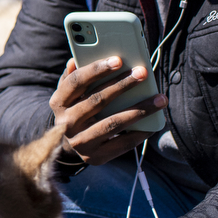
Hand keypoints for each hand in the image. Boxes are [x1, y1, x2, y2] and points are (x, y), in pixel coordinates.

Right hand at [49, 56, 165, 164]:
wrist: (73, 144)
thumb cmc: (78, 110)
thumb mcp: (71, 94)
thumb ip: (73, 78)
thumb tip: (74, 60)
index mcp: (58, 103)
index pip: (76, 82)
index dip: (96, 70)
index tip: (118, 59)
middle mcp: (66, 123)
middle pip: (97, 100)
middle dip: (123, 85)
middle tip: (143, 73)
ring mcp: (80, 142)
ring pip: (113, 123)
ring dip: (139, 109)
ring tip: (160, 99)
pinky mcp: (95, 157)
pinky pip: (122, 143)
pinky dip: (140, 132)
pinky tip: (154, 123)